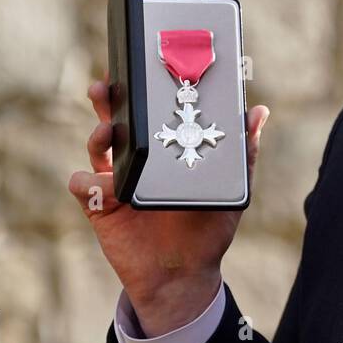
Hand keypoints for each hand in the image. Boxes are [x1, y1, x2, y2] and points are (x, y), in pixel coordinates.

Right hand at [68, 72, 269, 337]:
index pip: (150, 111)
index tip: (140, 66)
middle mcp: (137, 158)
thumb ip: (243, 150)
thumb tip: (259, 110)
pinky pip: (83, 186)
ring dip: (97, 134)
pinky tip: (103, 185)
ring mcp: (115, 180)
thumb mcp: (231, 188)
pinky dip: (88, 182)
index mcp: (165, 149)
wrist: (184, 275)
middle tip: (106, 85)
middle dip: (108, 98)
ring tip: (107, 132)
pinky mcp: (100, 205)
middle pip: (116, 118)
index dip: (141, 89)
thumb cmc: (208, 229)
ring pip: (96, 145)